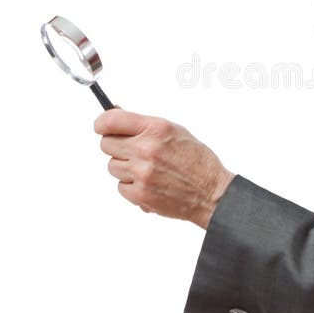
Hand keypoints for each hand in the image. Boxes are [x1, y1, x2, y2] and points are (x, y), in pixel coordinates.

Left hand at [94, 109, 234, 229]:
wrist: (212, 192)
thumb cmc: (196, 160)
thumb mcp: (175, 131)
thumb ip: (144, 125)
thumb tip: (114, 118)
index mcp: (156, 129)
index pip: (111, 120)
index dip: (101, 122)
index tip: (101, 126)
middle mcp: (146, 149)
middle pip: (106, 144)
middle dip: (116, 145)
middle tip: (131, 149)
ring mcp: (141, 173)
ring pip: (112, 166)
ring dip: (124, 167)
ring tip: (147, 168)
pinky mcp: (140, 194)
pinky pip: (120, 186)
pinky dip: (131, 185)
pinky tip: (149, 182)